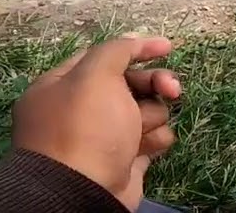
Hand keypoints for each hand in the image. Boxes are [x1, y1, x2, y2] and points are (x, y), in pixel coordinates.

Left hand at [10, 35, 180, 210]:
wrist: (82, 191)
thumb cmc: (85, 127)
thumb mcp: (96, 75)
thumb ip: (116, 51)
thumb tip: (134, 42)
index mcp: (63, 86)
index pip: (104, 57)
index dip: (136, 49)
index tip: (167, 48)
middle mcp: (81, 110)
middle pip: (129, 83)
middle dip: (154, 83)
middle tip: (172, 89)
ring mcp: (104, 137)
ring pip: (145, 110)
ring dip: (152, 115)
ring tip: (144, 128)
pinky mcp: (125, 160)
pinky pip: (150, 139)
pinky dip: (155, 139)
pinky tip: (150, 145)